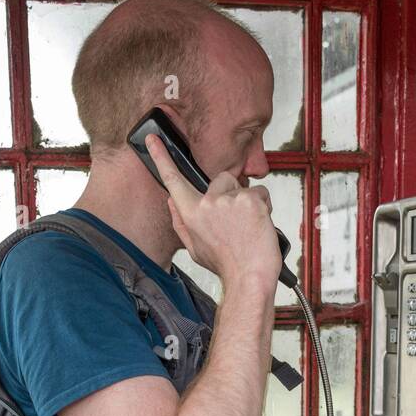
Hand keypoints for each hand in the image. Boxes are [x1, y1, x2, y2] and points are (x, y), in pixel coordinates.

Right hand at [145, 133, 280, 291]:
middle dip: (231, 194)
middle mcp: (207, 204)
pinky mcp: (249, 200)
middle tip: (237, 222)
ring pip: (243, 188)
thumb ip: (181, 222)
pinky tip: (259, 225)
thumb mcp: (195, 248)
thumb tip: (172, 200)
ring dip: (248, 202)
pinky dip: (264, 206)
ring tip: (249, 226)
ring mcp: (228, 200)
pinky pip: (260, 194)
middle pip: (221, 179)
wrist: (249, 277)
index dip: (161, 158)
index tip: (152, 139)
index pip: (173, 181)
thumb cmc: (226, 265)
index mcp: (191, 214)